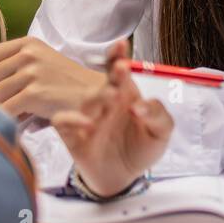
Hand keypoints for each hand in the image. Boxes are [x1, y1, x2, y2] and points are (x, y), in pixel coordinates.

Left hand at [0, 36, 106, 118]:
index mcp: (28, 43)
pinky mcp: (35, 93)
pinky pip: (5, 109)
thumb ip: (14, 61)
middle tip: (12, 99)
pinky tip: (24, 116)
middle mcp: (28, 54)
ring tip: (22, 107)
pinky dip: (11, 117)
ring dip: (3, 106)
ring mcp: (32, 73)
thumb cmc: (64, 81)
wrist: (93, 94)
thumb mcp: (41, 59)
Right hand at [50, 40, 173, 197]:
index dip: (118, 55)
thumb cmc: (142, 149)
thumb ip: (158, 115)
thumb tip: (140, 104)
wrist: (122, 179)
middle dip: (113, 73)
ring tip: (113, 99)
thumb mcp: (160, 132)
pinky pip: (63, 119)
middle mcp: (104, 100)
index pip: (119, 69)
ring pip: (85, 98)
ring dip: (98, 96)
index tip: (121, 44)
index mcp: (125, 93)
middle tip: (122, 69)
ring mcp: (87, 115)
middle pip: (103, 80)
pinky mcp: (71, 134)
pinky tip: (89, 124)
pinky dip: (73, 118)